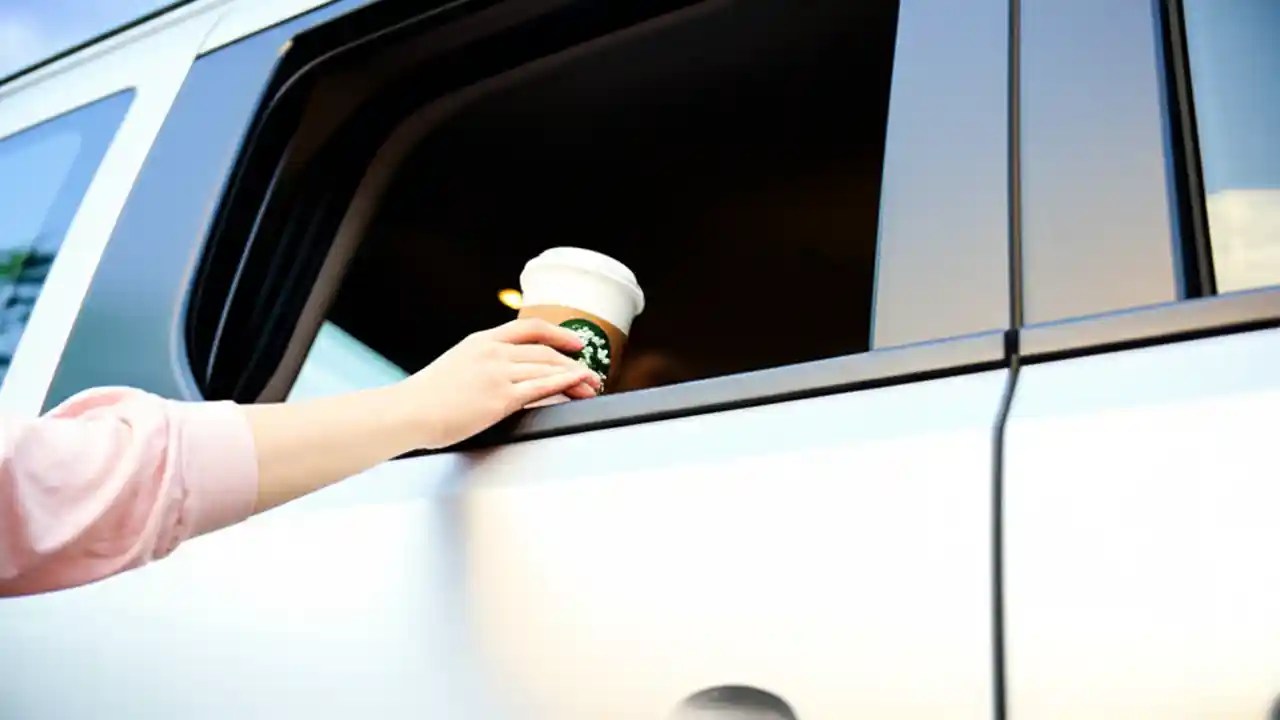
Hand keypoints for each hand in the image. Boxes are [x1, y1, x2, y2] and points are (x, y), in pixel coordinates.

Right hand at [246, 319, 598, 513]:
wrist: (407, 413)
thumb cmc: (424, 399)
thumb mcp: (454, 369)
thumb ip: (480, 367)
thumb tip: (500, 378)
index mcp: (481, 342)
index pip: (529, 328)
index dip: (557, 334)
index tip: (574, 343)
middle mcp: (492, 352)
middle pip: (545, 351)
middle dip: (573, 363)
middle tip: (590, 375)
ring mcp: (497, 373)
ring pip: (548, 368)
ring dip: (575, 377)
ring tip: (591, 386)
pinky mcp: (500, 397)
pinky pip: (542, 387)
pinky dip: (565, 385)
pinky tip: (577, 388)